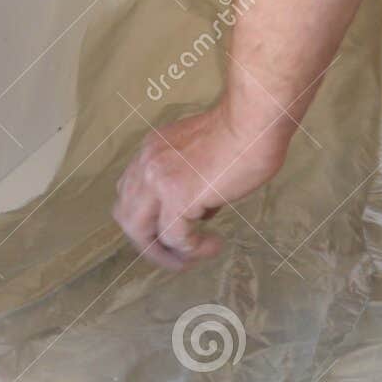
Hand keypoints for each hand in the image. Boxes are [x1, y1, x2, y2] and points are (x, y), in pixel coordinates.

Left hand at [113, 106, 287, 270]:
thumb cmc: (245, 132)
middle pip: (127, 216)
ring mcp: (158, 180)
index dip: (147, 218)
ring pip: (141, 232)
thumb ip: (194, 179)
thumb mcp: (205, 154)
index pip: (130, 192)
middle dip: (148, 243)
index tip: (170, 231)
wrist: (254, 120)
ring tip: (190, 260)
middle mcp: (147, 164)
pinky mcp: (177, 197)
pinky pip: (176, 238)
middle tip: (175, 257)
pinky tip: (214, 245)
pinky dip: (193, 250)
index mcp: (152, 150)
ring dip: (164, 253)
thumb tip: (202, 209)